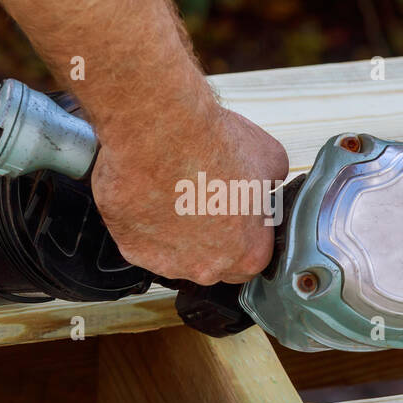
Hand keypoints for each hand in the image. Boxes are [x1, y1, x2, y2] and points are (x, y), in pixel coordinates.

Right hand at [90, 101, 289, 284]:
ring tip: (174, 190)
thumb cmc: (211, 145)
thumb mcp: (270, 157)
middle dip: (209, 235)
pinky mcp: (131, 248)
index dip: (244, 231)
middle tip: (203, 197)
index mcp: (248, 254)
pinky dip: (143, 219)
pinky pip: (140, 240)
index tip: (236, 211)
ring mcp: (166, 263)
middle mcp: (207, 269)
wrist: (160, 133)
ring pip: (173, 253)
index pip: (251, 257)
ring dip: (175, 229)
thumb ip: (271, 183)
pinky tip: (148, 191)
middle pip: (211, 261)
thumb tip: (267, 184)